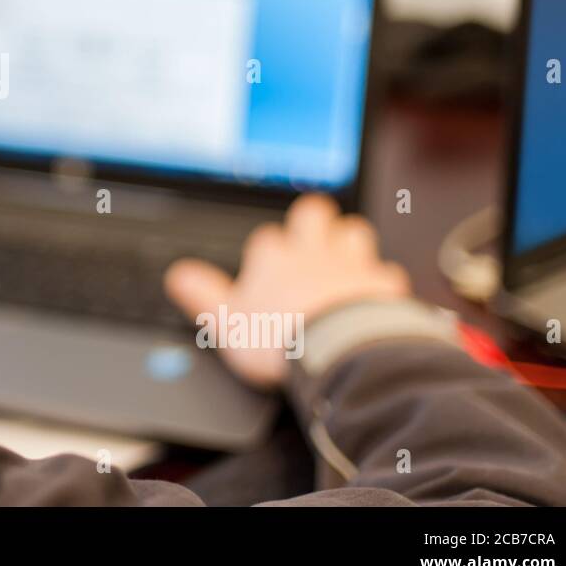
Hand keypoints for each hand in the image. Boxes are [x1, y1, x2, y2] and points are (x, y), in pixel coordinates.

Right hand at [164, 193, 410, 387]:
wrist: (339, 350)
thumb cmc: (282, 336)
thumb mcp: (226, 320)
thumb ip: (203, 294)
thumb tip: (179, 276)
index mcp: (274, 258)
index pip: (266, 239)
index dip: (266, 251)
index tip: (264, 266)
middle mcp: (312, 253)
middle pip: (313, 214)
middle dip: (311, 219)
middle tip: (309, 231)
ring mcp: (350, 265)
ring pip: (353, 231)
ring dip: (349, 239)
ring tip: (344, 255)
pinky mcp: (382, 285)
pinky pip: (385, 272)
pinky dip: (380, 280)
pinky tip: (376, 293)